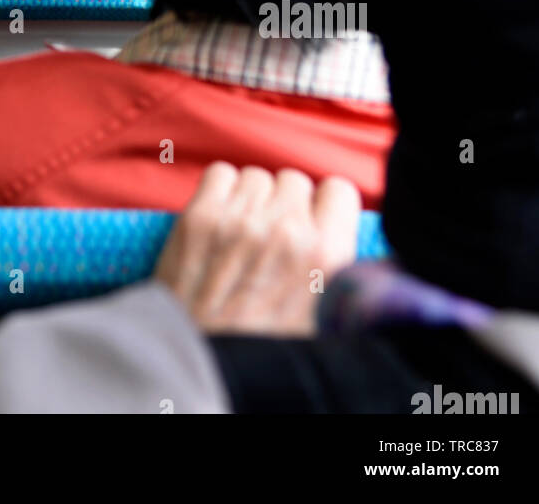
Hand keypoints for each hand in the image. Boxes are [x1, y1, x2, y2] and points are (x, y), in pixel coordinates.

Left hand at [154, 163, 359, 335]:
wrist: (202, 365)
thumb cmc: (264, 348)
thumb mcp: (325, 315)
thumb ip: (334, 265)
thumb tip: (333, 230)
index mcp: (325, 255)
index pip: (338, 190)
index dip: (324, 206)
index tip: (312, 222)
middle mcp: (285, 230)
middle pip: (294, 180)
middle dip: (285, 204)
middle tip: (272, 237)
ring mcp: (240, 220)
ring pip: (256, 176)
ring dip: (252, 199)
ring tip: (242, 235)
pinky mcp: (200, 217)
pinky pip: (221, 173)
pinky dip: (220, 192)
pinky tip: (219, 223)